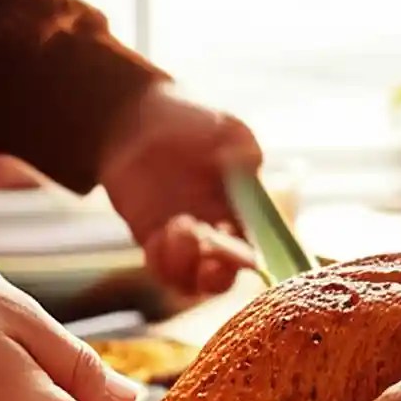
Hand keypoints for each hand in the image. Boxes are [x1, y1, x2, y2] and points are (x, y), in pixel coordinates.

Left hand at [98, 83, 261, 295]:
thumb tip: (247, 164)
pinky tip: (157, 238)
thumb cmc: (193, 122)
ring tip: (174, 230)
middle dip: (219, 275)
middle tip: (206, 255)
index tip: (232, 239)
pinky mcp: (155, 241)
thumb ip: (239, 148)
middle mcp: (220, 231)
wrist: (140, 121)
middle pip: (227, 273)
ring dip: (185, 267)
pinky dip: (161, 263)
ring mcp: (187, 240)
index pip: (259, 245)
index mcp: (247, 209)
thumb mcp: (225, 128)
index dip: (249, 253)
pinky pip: (163, 269)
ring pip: (192, 279)